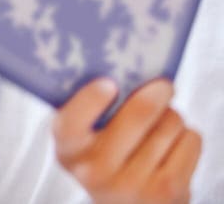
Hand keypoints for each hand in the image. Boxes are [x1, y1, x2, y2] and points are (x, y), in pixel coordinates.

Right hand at [52, 78, 202, 203]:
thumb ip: (88, 112)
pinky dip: (186, 138)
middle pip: (139, 113)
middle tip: (163, 86)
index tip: (109, 83)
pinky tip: (172, 147)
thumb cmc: (106, 163)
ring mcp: (132, 183)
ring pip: (170, 123)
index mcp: (68, 151)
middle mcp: (95, 170)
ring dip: (170, 117)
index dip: (91, 99)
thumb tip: (121, 69)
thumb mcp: (83, 142)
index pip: (71, 122)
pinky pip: (190, 140)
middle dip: (157, 93)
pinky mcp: (167, 190)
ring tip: (159, 127)